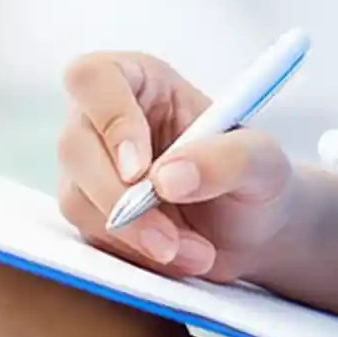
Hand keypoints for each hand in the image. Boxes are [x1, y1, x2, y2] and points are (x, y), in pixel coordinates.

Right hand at [58, 52, 296, 281]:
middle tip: (167, 238)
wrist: (249, 229)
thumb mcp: (262, 160)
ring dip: (134, 235)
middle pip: (75, 146)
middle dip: (120, 199)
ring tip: (195, 252)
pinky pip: (90, 234)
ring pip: (77, 197)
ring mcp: (88, 166)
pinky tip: (177, 257)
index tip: (139, 169)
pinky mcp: (88, 209)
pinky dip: (134, 253)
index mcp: (138, 81)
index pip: (94, 79)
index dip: (110, 120)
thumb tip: (167, 179)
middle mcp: (101, 118)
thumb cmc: (253, 178)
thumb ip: (226, 159)